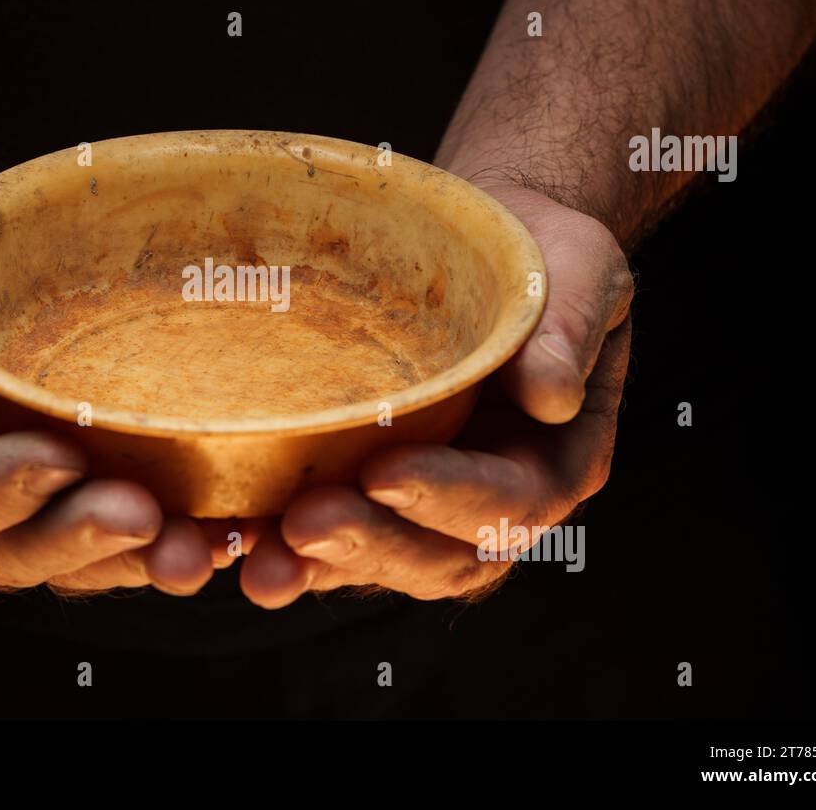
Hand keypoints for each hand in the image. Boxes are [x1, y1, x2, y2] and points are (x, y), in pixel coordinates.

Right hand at [0, 203, 223, 594]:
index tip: (56, 456)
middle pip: (7, 552)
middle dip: (77, 537)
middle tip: (140, 513)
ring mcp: (17, 514)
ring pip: (72, 562)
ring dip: (134, 558)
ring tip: (189, 543)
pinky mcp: (77, 501)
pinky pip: (119, 540)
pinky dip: (168, 539)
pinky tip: (219, 528)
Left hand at [239, 181, 633, 606]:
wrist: (484, 251)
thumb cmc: (538, 256)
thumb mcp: (578, 269)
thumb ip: (569, 328)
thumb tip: (553, 397)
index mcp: (557, 457)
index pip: (511, 499)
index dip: (450, 493)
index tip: (385, 470)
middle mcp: (495, 499)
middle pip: (442, 556)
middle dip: (372, 544)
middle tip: (304, 524)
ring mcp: (431, 505)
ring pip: (383, 561)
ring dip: (320, 565)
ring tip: (262, 558)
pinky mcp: (374, 495)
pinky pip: (335, 540)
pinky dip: (288, 546)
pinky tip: (237, 539)